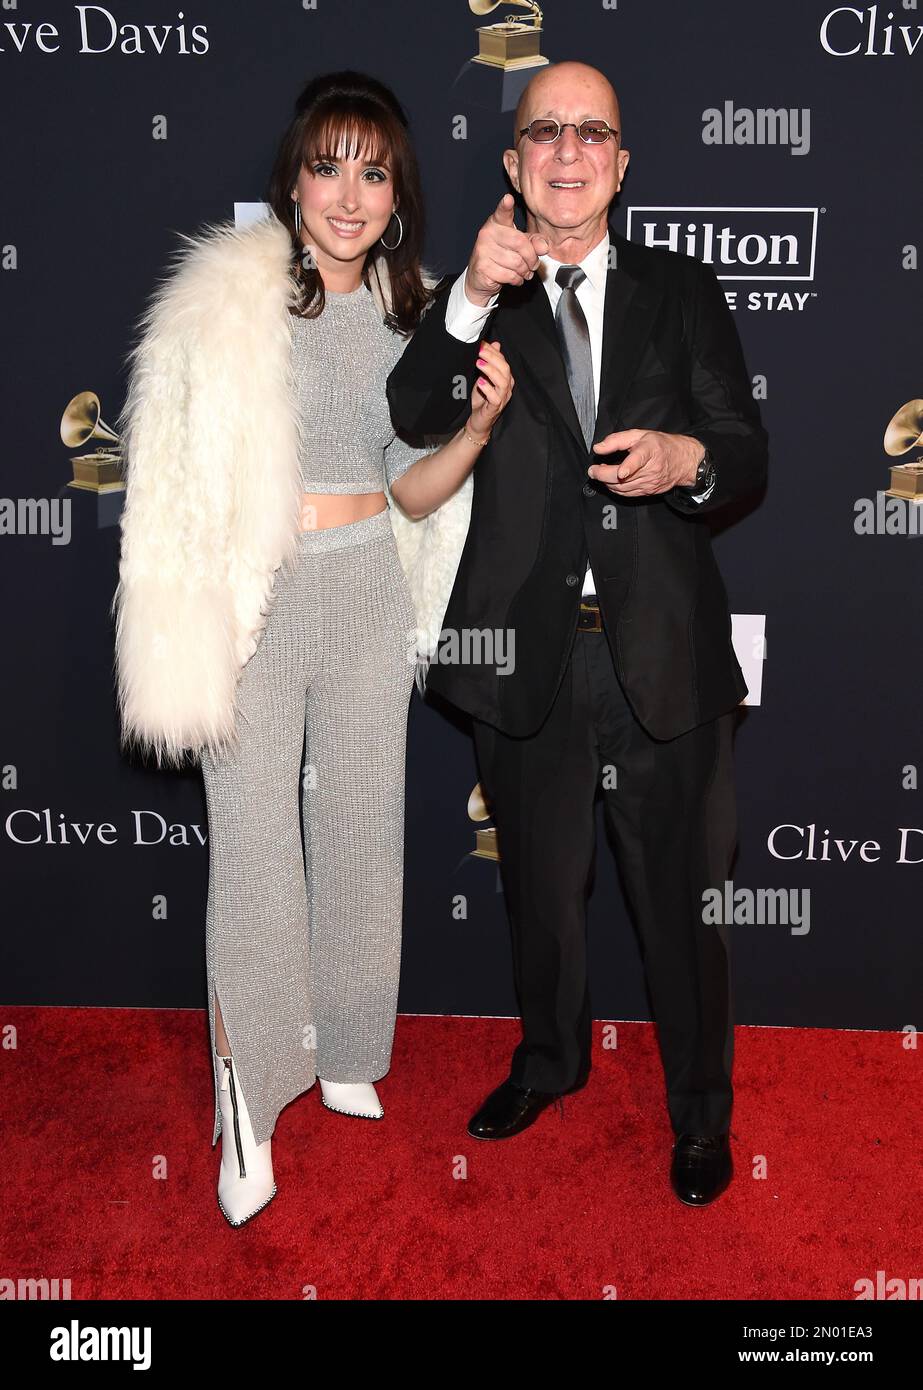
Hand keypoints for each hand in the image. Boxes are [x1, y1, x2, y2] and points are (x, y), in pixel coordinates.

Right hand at [464, 193, 549, 305]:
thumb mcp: (520, 246)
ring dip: (524, 271)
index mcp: (497, 223)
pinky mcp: (482, 267)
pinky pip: (509, 275)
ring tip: (523, 272)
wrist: (481, 278)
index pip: (502, 213)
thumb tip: (544, 247)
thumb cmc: (502, 257)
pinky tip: (514, 278)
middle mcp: (487, 233)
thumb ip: (534, 242)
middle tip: (532, 265)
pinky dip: (516, 280)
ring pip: (516, 262)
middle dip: (531, 258)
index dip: (505, 206)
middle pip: (520, 243)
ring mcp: (482, 250)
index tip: (508, 199)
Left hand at [467, 340, 513, 438]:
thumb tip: (495, 344)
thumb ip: (489, 362)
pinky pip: (495, 398)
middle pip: (505, 368)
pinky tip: (480, 382)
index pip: (502, 360)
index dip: (492, 351)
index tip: (480, 343)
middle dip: (492, 357)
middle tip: (479, 351)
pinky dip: (488, 389)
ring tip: (478, 363)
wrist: (478, 421)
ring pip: (502, 382)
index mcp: (506, 378)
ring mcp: (503, 398)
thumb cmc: (482, 400)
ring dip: (490, 370)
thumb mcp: (483, 377)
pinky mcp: (495, 408)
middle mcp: (507, 387)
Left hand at [589, 430, 703, 496]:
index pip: (638, 460)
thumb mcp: (640, 434)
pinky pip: (627, 494)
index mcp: (650, 450)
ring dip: (607, 483)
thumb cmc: (661, 445)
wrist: (683, 461)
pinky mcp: (648, 492)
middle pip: (623, 478)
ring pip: (622, 488)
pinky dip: (615, 489)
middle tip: (593, 470)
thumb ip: (617, 440)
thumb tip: (599, 448)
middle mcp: (650, 469)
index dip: (629, 467)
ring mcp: (650, 483)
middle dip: (603, 475)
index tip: (621, 472)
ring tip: (599, 473)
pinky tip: (611, 481)